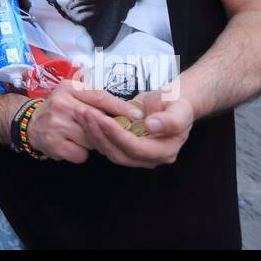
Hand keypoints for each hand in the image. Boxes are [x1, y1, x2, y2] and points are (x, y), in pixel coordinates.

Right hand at [24, 77, 141, 164]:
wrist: (32, 123)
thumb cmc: (61, 109)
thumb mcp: (74, 94)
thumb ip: (96, 99)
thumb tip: (129, 111)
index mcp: (69, 88)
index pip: (100, 97)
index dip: (121, 107)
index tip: (138, 115)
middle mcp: (61, 103)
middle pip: (98, 120)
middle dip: (110, 128)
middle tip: (118, 133)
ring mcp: (56, 124)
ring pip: (91, 139)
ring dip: (94, 141)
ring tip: (84, 135)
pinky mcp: (53, 144)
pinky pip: (81, 154)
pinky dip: (81, 153)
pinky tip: (74, 145)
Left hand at [78, 89, 194, 168]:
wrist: (171, 102)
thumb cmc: (177, 103)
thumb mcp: (180, 108)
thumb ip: (170, 120)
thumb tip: (152, 126)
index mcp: (165, 151)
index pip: (136, 148)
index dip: (118, 135)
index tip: (103, 118)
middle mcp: (149, 158)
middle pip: (119, 153)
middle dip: (100, 134)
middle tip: (86, 114)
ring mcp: (136, 155)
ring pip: (109, 151)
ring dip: (93, 133)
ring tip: (81, 112)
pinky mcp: (124, 148)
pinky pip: (106, 144)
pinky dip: (93, 131)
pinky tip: (84, 116)